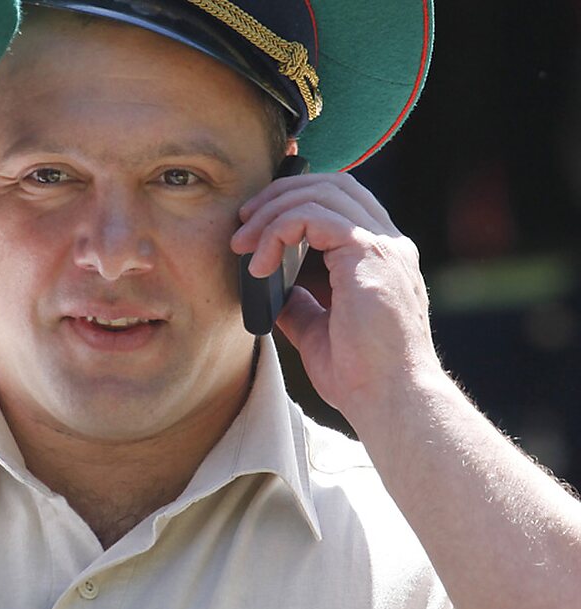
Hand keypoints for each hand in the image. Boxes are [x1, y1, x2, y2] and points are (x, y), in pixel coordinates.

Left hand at [230, 172, 442, 421]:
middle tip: (243, 224)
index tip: (255, 220)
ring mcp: (382, 246)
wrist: (389, 401)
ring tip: (243, 246)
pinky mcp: (368, 254)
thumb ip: (300, 302)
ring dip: (272, 212)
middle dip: (279, 195)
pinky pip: (313, 217)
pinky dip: (278, 231)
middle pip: (331, 184)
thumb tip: (273, 289)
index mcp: (380, 257)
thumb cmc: (362, 376)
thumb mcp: (318, 330)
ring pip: (320, 193)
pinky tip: (260, 266)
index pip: (341, 199)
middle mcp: (387, 243)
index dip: (297, 196)